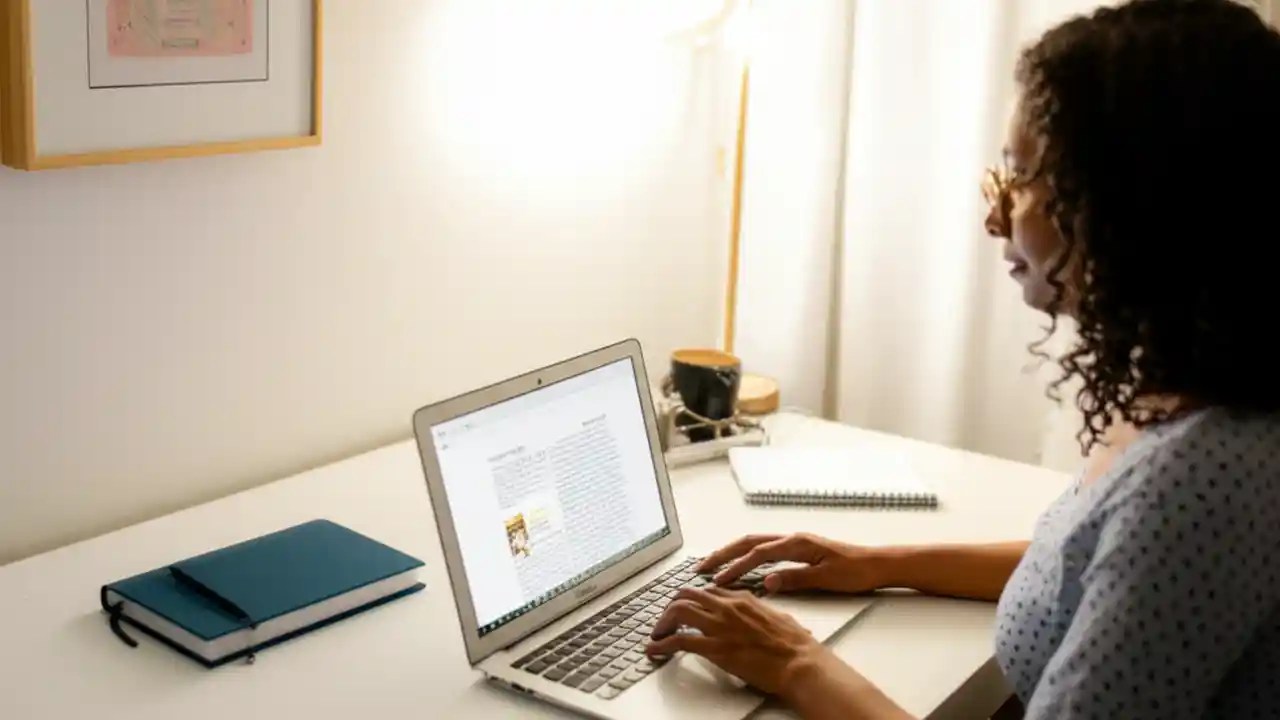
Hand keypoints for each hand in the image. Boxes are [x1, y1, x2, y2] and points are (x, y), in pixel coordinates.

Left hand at [644, 587, 829, 696]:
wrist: (799, 663)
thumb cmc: (796, 645)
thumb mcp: (779, 618)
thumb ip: (762, 613)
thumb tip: (760, 616)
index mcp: (743, 599)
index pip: (708, 591)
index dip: (693, 598)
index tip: (686, 606)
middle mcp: (728, 607)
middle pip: (688, 594)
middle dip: (672, 605)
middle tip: (667, 618)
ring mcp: (719, 626)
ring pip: (678, 611)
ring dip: (663, 622)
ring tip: (657, 633)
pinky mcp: (715, 648)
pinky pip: (679, 641)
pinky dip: (661, 645)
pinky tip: (654, 650)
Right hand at [699, 533, 885, 594]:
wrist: (877, 564)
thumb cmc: (855, 571)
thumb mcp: (825, 578)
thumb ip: (794, 579)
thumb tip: (766, 582)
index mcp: (797, 544)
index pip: (757, 555)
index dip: (736, 567)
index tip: (718, 580)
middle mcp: (793, 538)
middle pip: (749, 542)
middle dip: (723, 553)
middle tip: (702, 567)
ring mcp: (795, 542)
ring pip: (755, 543)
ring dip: (733, 552)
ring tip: (714, 565)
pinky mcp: (798, 549)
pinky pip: (765, 549)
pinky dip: (747, 555)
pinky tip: (741, 566)